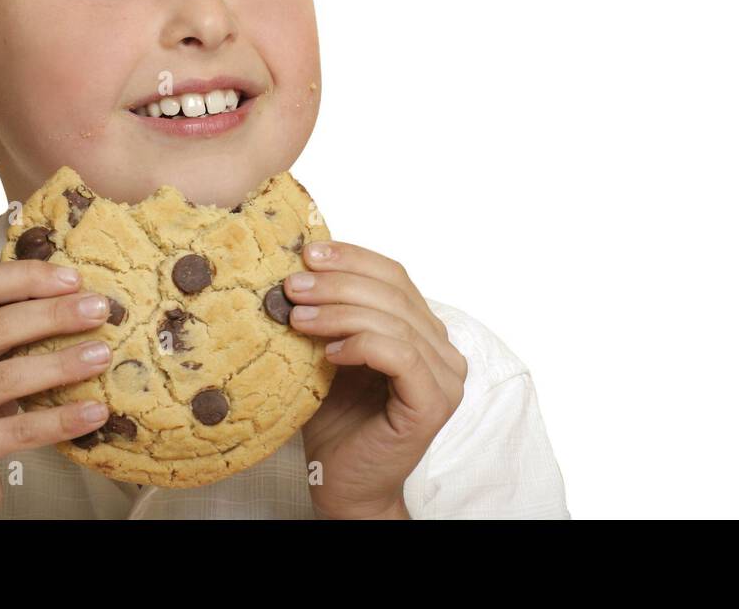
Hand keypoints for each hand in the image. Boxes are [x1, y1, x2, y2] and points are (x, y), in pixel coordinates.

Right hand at [0, 260, 114, 518]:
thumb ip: (1, 330)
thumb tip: (78, 296)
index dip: (28, 277)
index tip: (75, 279)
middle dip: (54, 315)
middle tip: (100, 310)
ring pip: (8, 378)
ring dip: (63, 363)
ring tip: (104, 355)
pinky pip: (18, 430)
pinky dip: (62, 419)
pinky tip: (96, 412)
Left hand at [283, 241, 467, 518]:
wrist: (343, 486)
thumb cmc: (335, 422)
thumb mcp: (330, 354)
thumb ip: (330, 316)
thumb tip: (300, 268)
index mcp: (424, 332)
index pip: (395, 276)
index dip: (354, 258)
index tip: (309, 253)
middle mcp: (444, 351)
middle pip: (395, 293)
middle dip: (338, 282)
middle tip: (293, 286)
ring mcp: (445, 378)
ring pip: (394, 321)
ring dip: (340, 311)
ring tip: (297, 316)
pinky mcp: (432, 403)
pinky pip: (399, 355)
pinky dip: (361, 343)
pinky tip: (329, 352)